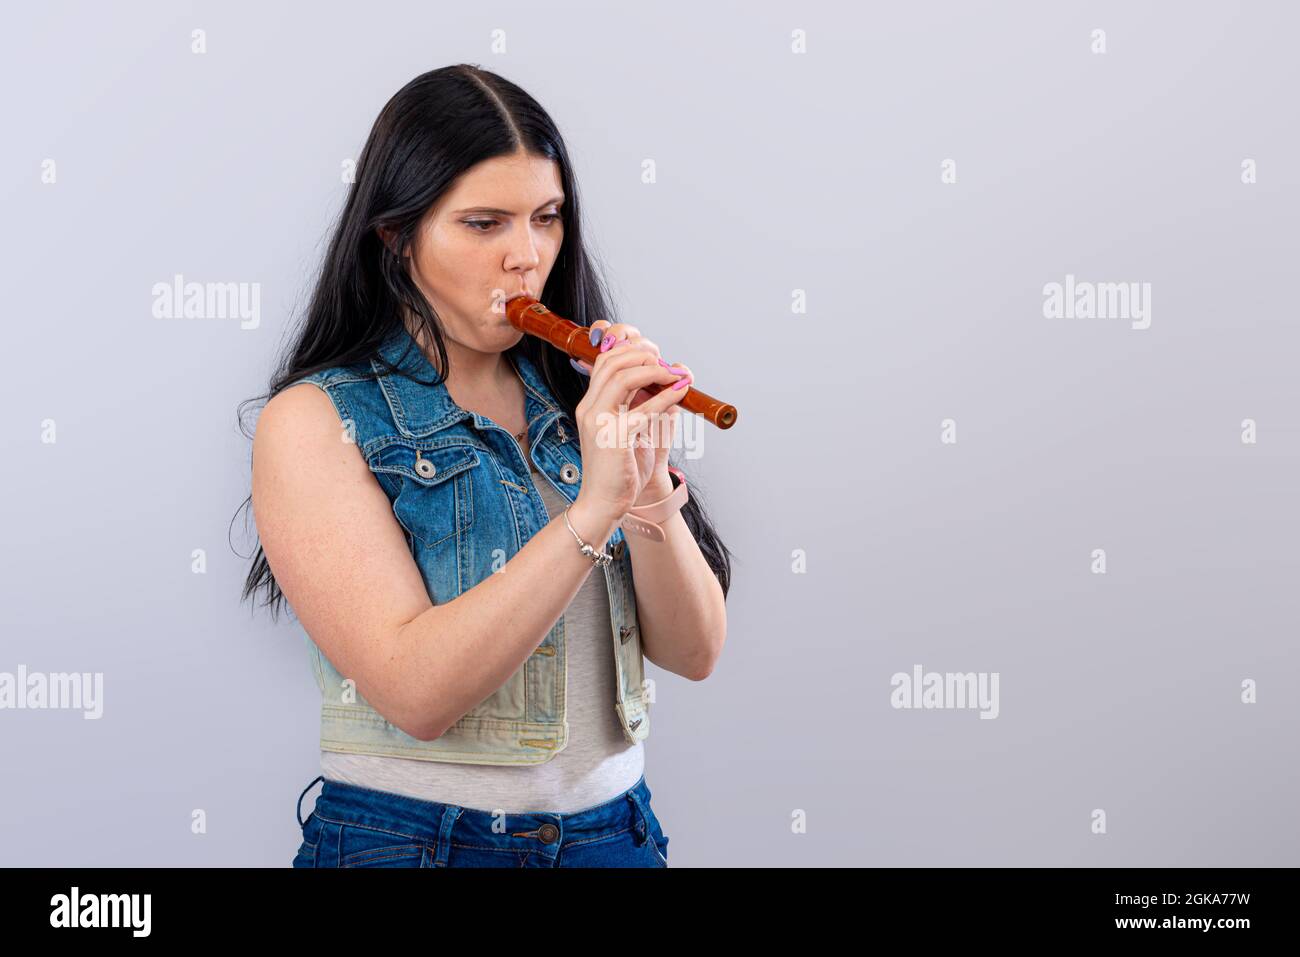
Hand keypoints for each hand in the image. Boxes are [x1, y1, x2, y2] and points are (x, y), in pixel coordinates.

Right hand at [569, 320, 692, 523]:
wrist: (604, 504)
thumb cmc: (619, 471)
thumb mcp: (629, 431)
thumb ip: (642, 405)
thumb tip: (672, 379)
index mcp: (590, 405)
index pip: (604, 362)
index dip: (630, 350)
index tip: (655, 356)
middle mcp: (589, 409)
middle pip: (611, 362)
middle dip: (642, 354)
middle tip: (666, 362)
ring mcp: (599, 422)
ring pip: (623, 377)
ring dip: (654, 370)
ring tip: (674, 374)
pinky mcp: (614, 437)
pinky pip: (643, 409)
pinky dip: (665, 397)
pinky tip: (680, 392)